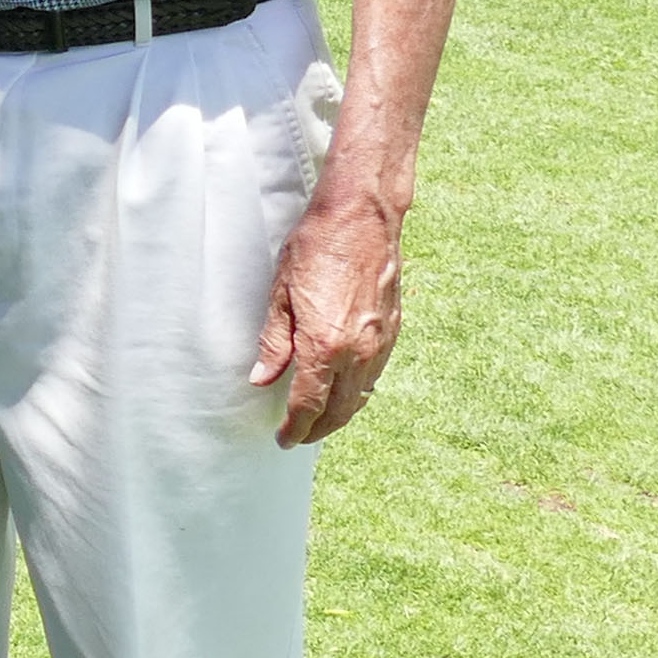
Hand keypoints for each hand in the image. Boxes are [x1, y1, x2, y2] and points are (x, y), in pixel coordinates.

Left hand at [254, 187, 405, 444]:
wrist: (362, 218)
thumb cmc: (316, 248)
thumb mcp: (281, 295)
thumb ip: (274, 342)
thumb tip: (263, 378)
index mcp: (325, 346)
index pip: (308, 404)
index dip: (295, 427)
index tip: (283, 439)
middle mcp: (358, 352)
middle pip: (339, 409)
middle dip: (318, 429)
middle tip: (299, 437)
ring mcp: (380, 342)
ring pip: (361, 395)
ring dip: (341, 414)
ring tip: (319, 420)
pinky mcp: (394, 330)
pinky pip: (375, 374)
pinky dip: (359, 391)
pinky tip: (346, 390)